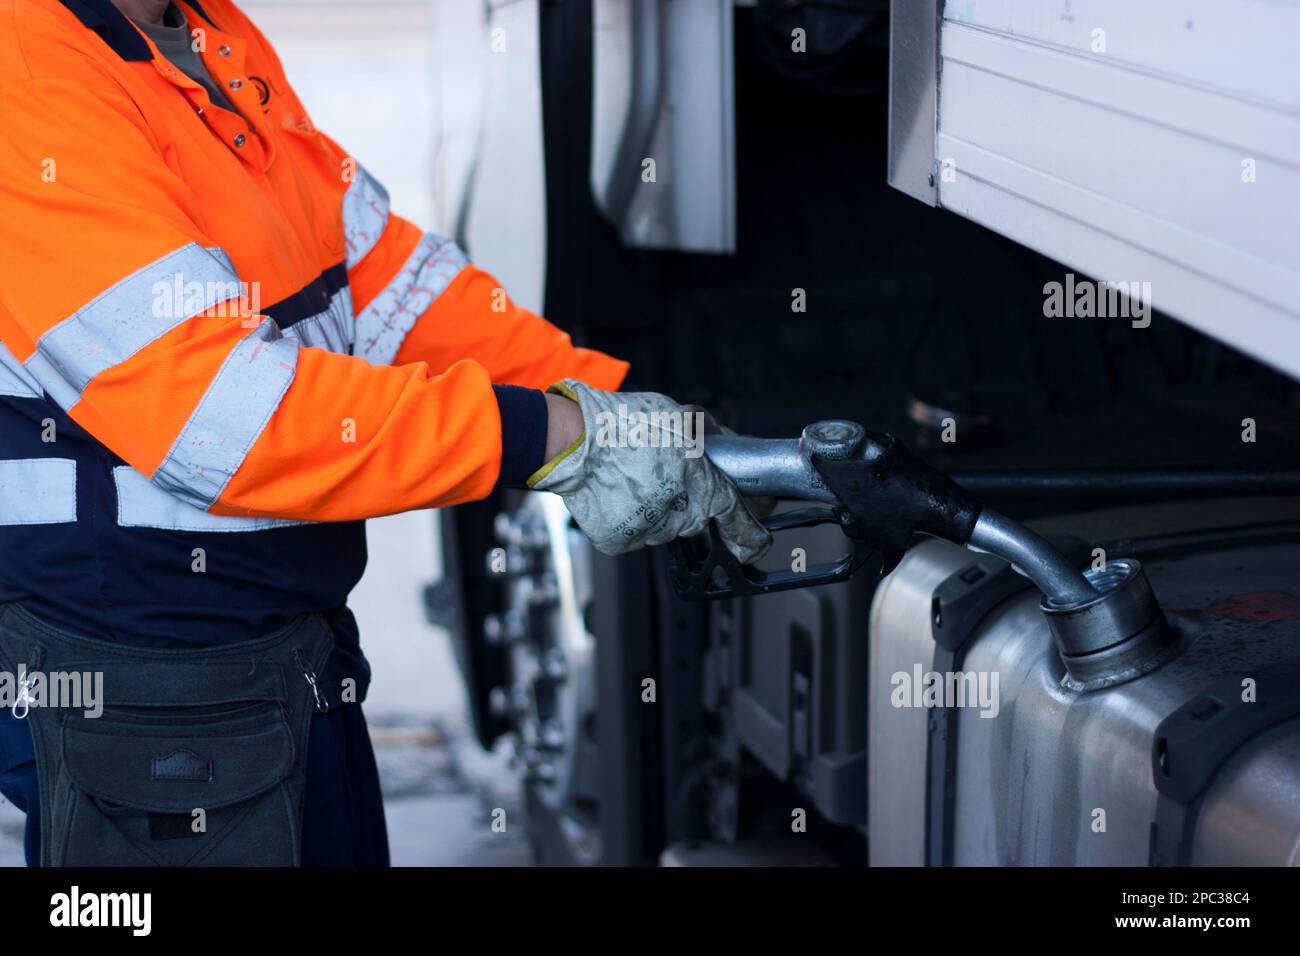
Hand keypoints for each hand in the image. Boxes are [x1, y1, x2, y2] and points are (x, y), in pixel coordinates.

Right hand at [531, 380, 771, 562]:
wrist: (573, 440)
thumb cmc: (621, 423)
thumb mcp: (676, 414)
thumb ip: (705, 431)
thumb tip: (721, 436)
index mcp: (699, 483)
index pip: (735, 517)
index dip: (749, 533)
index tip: (756, 544)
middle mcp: (678, 513)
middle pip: (693, 518)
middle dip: (684, 500)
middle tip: (658, 473)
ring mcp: (648, 530)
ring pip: (661, 526)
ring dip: (653, 508)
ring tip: (630, 477)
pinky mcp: (619, 540)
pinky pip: (632, 534)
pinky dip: (626, 518)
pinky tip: (614, 493)